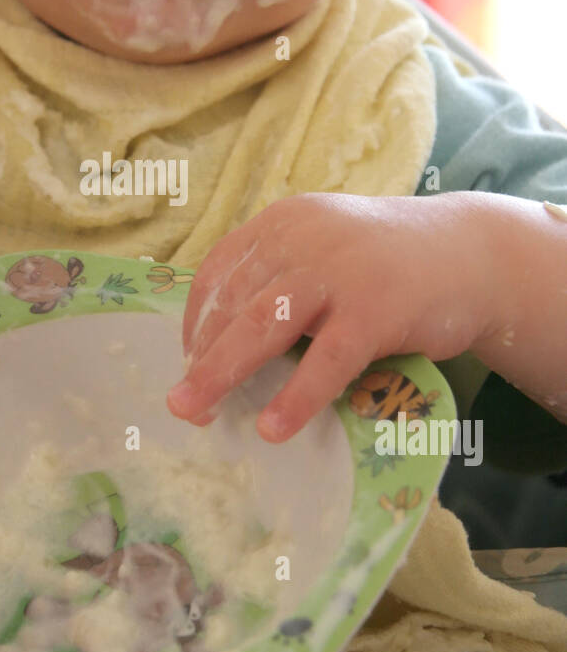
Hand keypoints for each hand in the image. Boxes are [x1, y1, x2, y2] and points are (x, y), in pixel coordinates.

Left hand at [166, 192, 497, 442]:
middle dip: (201, 358)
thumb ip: (278, 277)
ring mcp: (339, 272)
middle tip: (179, 404)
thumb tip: (219, 343)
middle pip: (233, 304)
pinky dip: (296, 397)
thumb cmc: (387, 261)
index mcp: (282, 223)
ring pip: (263, 327)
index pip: (218, 272)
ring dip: (224, 374)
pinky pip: (326, 361)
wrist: (471, 252)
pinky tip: (274, 428)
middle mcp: (302, 239)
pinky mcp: (375, 309)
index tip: (186, 362)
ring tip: (199, 415)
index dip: (195, 322)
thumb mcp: (324, 247)